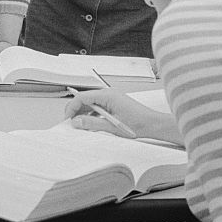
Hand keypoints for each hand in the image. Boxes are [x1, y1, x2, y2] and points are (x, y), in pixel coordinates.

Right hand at [64, 89, 181, 143]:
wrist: (154, 124)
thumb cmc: (138, 124)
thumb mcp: (112, 126)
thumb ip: (92, 124)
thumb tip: (76, 122)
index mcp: (107, 95)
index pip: (82, 97)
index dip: (72, 108)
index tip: (67, 119)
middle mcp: (108, 94)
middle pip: (85, 99)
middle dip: (76, 111)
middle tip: (71, 123)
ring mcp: (111, 98)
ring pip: (90, 104)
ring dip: (83, 114)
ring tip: (80, 126)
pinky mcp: (113, 104)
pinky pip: (97, 107)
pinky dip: (91, 115)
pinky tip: (90, 124)